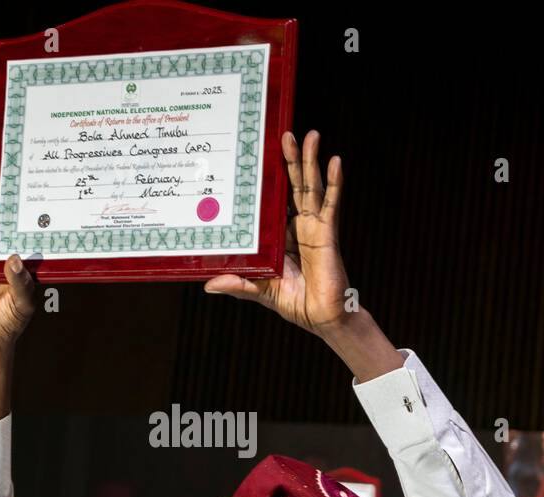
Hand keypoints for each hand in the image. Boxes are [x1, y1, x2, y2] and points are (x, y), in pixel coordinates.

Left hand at [204, 130, 351, 335]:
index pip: (273, 199)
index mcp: (280, 235)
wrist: (321, 317)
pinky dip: (334, 182)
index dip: (268, 177)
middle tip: (283, 132)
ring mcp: (314, 226)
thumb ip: (238, 283)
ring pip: (311, 186)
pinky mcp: (328, 233)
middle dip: (290, 159)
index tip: (260, 153)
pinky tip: (335, 161)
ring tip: (310, 135)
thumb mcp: (259, 289)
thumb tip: (208, 285)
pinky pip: (331, 203)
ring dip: (310, 160)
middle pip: (293, 185)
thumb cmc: (294, 302)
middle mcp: (297, 226)